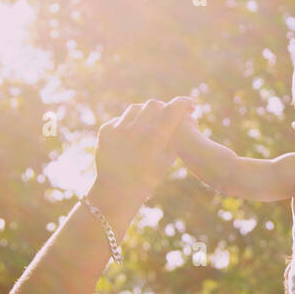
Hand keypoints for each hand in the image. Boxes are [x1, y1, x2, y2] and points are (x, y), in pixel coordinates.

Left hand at [90, 97, 194, 216]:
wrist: (117, 190)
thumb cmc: (149, 176)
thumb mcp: (168, 157)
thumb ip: (174, 134)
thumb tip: (182, 113)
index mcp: (154, 139)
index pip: (172, 110)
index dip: (183, 103)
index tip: (189, 102)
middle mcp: (135, 131)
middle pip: (153, 105)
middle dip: (163, 108)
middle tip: (168, 112)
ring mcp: (117, 129)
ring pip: (136, 108)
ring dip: (145, 114)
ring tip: (150, 124)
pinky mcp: (105, 130)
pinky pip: (121, 119)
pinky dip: (129, 124)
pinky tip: (132, 136)